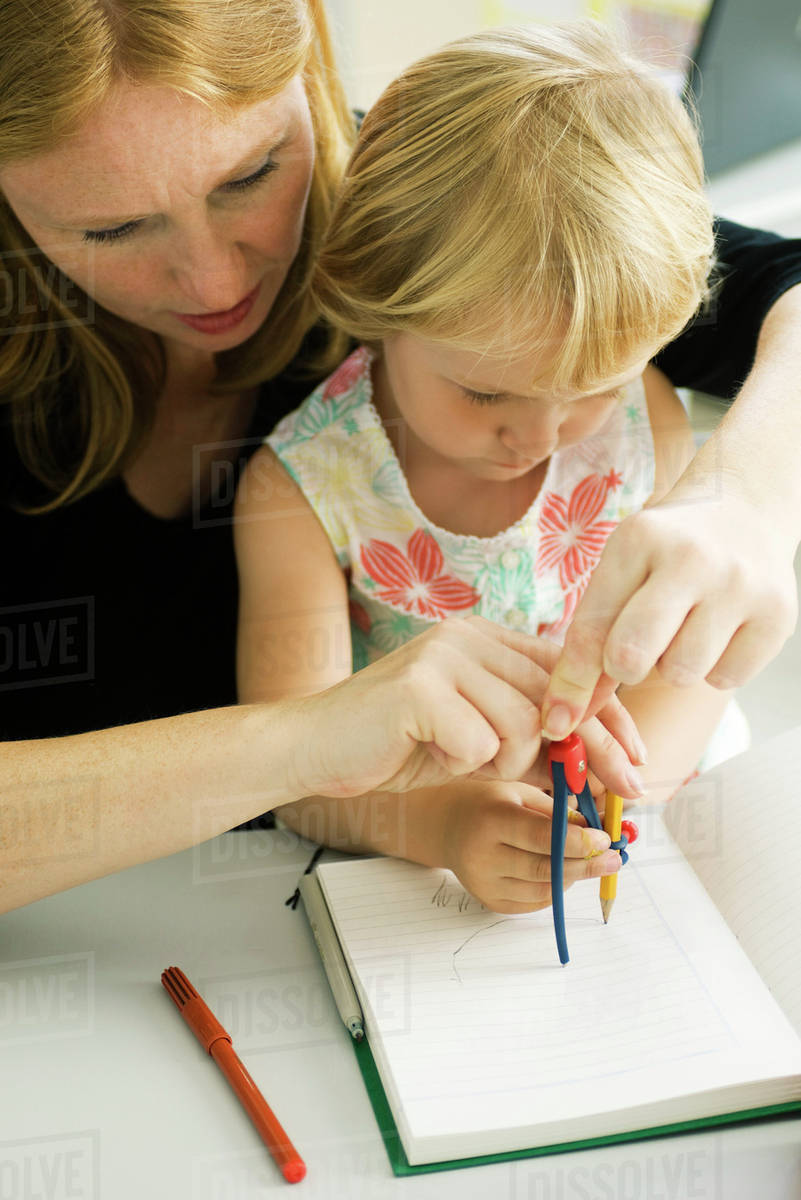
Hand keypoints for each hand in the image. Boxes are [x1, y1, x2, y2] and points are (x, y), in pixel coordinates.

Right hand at [292, 617, 644, 798]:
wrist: (316, 749)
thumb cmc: (396, 746)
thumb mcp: (477, 738)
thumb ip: (529, 734)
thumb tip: (601, 758)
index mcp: (482, 639)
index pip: (566, 668)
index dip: (608, 713)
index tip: (636, 757)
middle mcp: (466, 636)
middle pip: (556, 696)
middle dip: (586, 753)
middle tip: (610, 793)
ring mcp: (441, 657)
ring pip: (522, 724)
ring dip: (502, 763)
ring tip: (462, 761)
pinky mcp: (418, 688)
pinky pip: (479, 743)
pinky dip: (463, 765)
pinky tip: (430, 755)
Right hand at [436, 779, 619, 913]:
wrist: (445, 827)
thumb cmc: (488, 803)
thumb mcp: (520, 793)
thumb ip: (556, 812)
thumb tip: (597, 831)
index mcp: (491, 819)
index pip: (541, 837)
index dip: (578, 842)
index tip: (605, 840)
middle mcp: (483, 855)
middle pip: (545, 869)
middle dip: (586, 865)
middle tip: (613, 859)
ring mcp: (484, 884)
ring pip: (543, 891)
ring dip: (573, 878)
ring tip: (588, 863)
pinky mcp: (490, 902)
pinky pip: (534, 903)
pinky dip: (556, 890)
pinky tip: (563, 873)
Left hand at [541, 487, 797, 739]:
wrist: (743, 507)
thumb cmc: (665, 551)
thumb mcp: (621, 573)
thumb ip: (592, 639)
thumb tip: (563, 720)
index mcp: (639, 539)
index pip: (592, 629)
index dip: (569, 684)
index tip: (555, 723)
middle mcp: (693, 558)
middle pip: (632, 657)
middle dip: (623, 668)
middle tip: (633, 650)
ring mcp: (741, 585)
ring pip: (681, 674)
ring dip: (673, 665)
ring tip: (683, 627)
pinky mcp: (779, 613)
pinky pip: (725, 679)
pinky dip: (713, 668)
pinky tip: (717, 631)